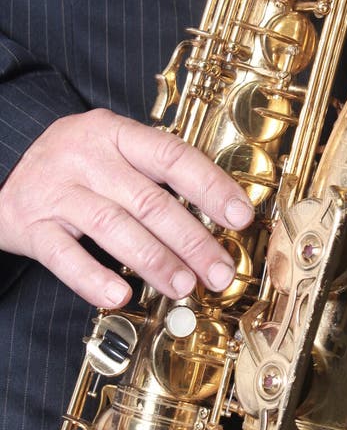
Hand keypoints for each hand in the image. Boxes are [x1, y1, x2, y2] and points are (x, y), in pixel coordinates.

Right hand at [0, 109, 254, 307]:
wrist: (2, 171)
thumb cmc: (74, 166)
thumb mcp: (111, 150)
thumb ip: (154, 173)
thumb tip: (217, 213)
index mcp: (115, 133)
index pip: (172, 156)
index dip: (210, 187)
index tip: (240, 216)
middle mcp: (86, 158)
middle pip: (149, 201)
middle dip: (192, 241)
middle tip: (220, 272)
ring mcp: (57, 191)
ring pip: (115, 228)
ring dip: (156, 261)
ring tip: (185, 286)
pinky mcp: (31, 226)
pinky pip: (65, 256)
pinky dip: (93, 278)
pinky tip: (120, 296)